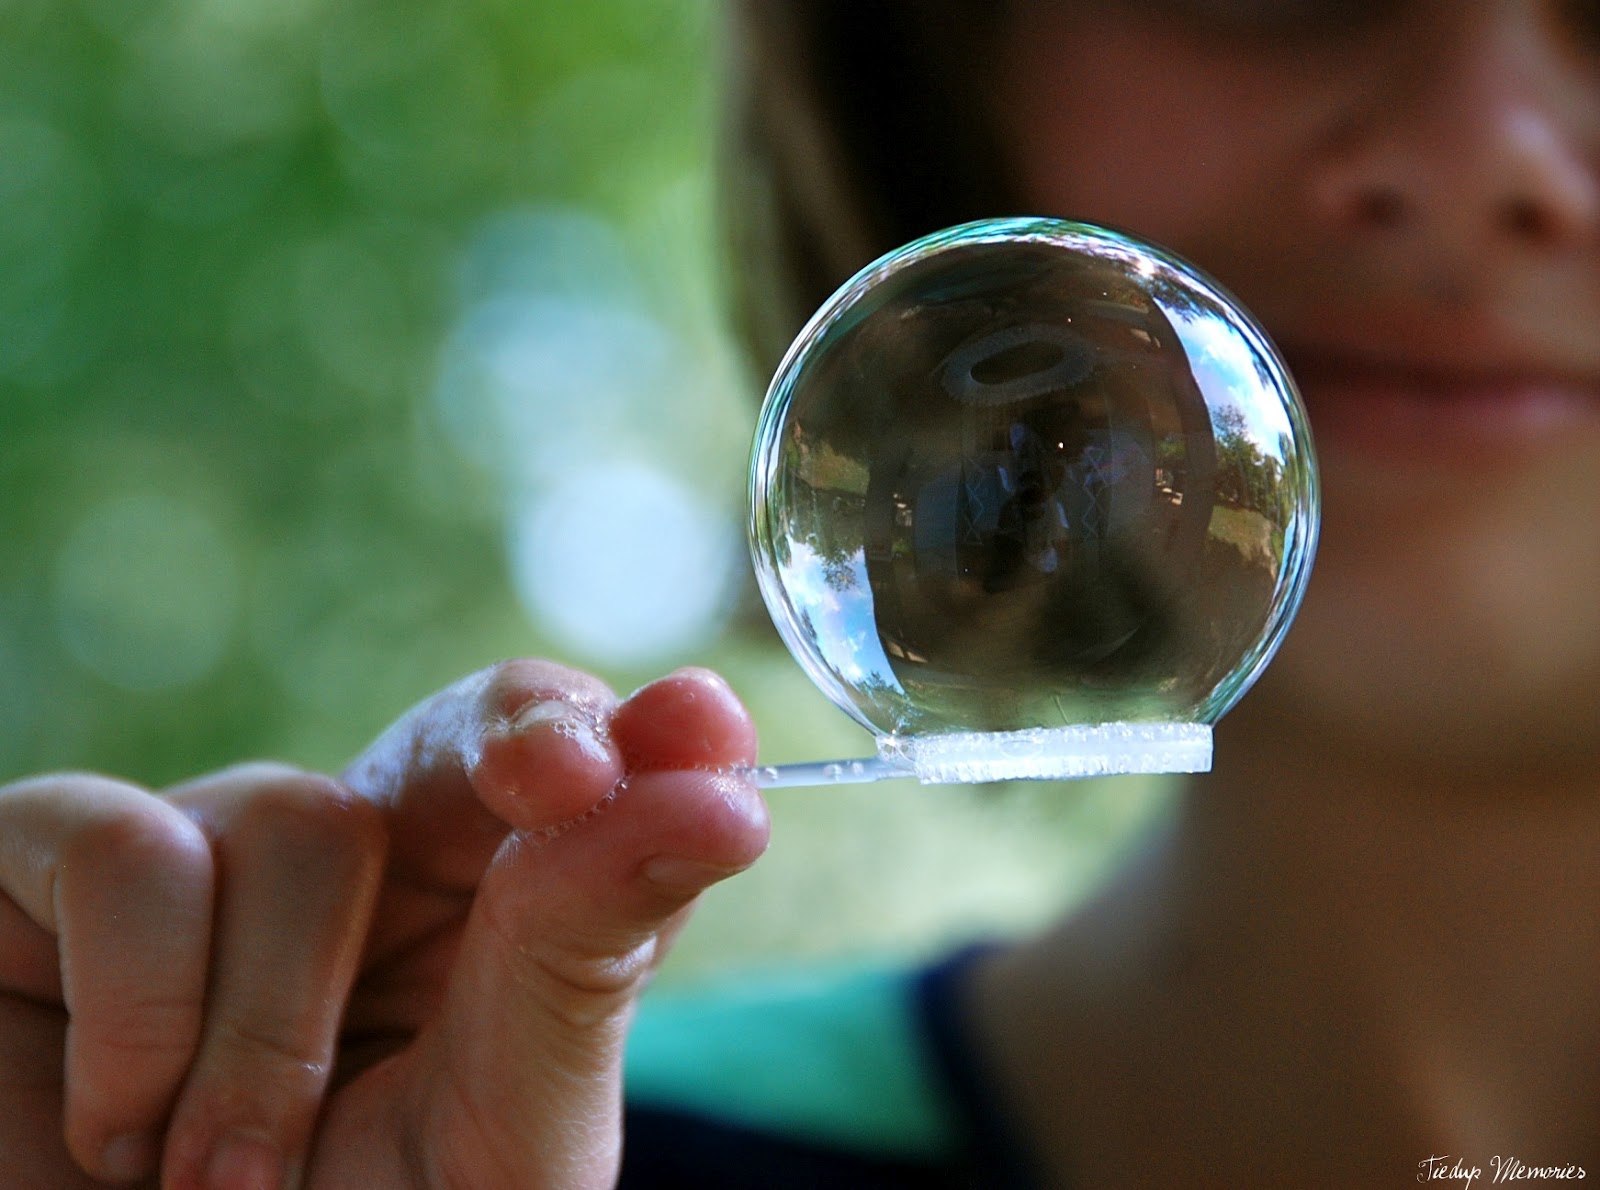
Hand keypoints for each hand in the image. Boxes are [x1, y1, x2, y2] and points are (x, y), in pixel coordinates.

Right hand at [0, 662, 767, 1188]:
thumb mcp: (495, 1130)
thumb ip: (586, 964)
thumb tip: (725, 802)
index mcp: (487, 922)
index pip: (586, 788)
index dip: (641, 742)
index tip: (702, 732)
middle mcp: (362, 868)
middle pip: (471, 730)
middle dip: (522, 738)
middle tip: (560, 776)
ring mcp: (212, 851)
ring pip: (300, 816)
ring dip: (273, 1035)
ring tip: (233, 1177)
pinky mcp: (50, 860)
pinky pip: (124, 847)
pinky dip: (144, 1016)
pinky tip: (120, 1128)